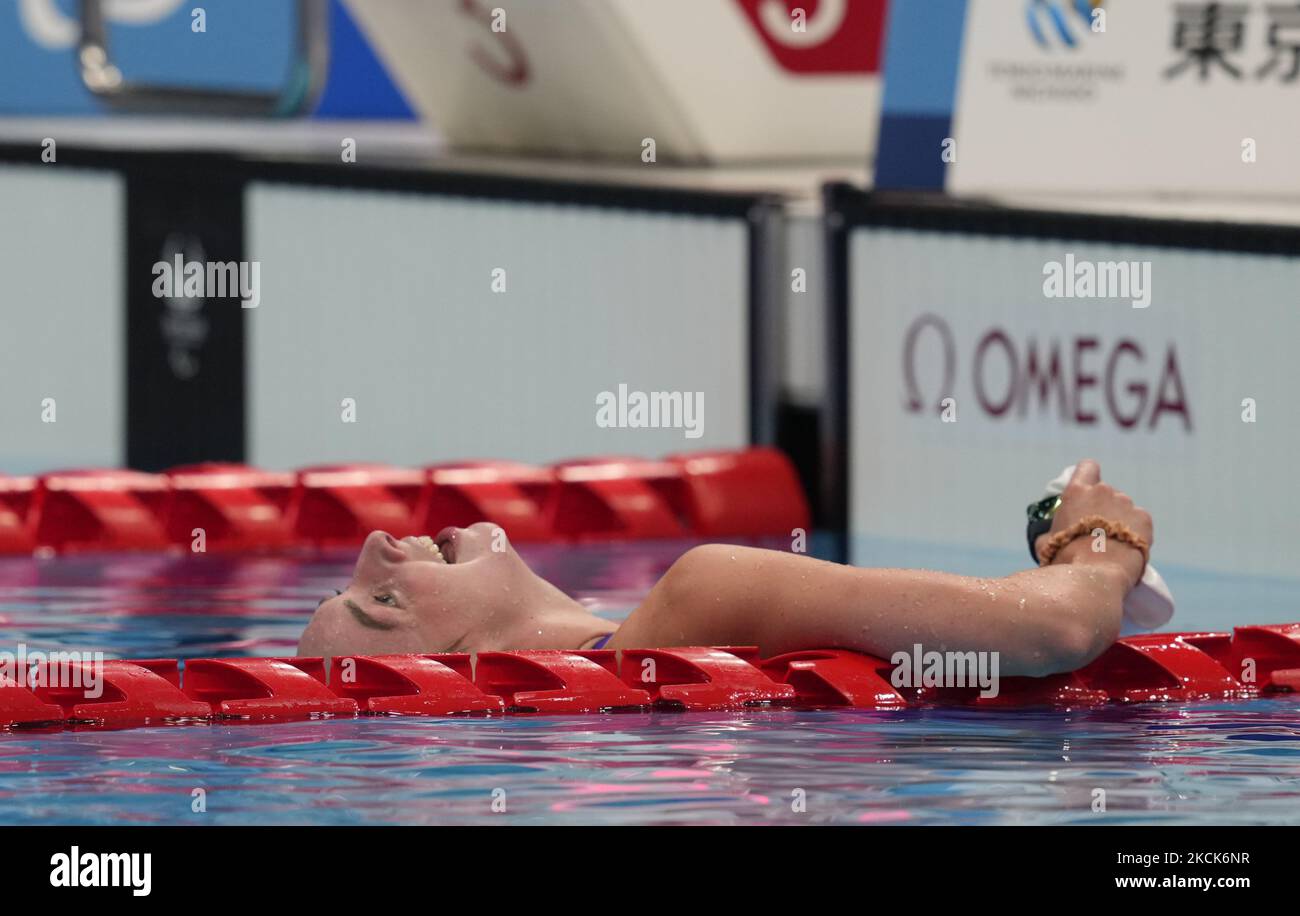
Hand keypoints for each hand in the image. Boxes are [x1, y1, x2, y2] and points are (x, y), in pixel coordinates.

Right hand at [1034, 460, 1152, 587]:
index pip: (1087, 467)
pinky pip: (1139, 522)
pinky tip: (1127, 548)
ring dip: (1120, 521)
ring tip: (1113, 545)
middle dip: (1103, 508)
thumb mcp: (1045, 543)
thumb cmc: (1065, 560)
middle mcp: (1103, 491)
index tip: (1087, 492)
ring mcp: (1126, 503)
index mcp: (1076, 492)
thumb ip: (1050, 530)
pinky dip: (1135, 532)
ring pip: (1123, 508)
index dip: (1088, 476)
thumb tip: (1049, 535)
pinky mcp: (1143, 518)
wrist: (1095, 575)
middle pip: (1106, 493)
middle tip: (1098, 532)